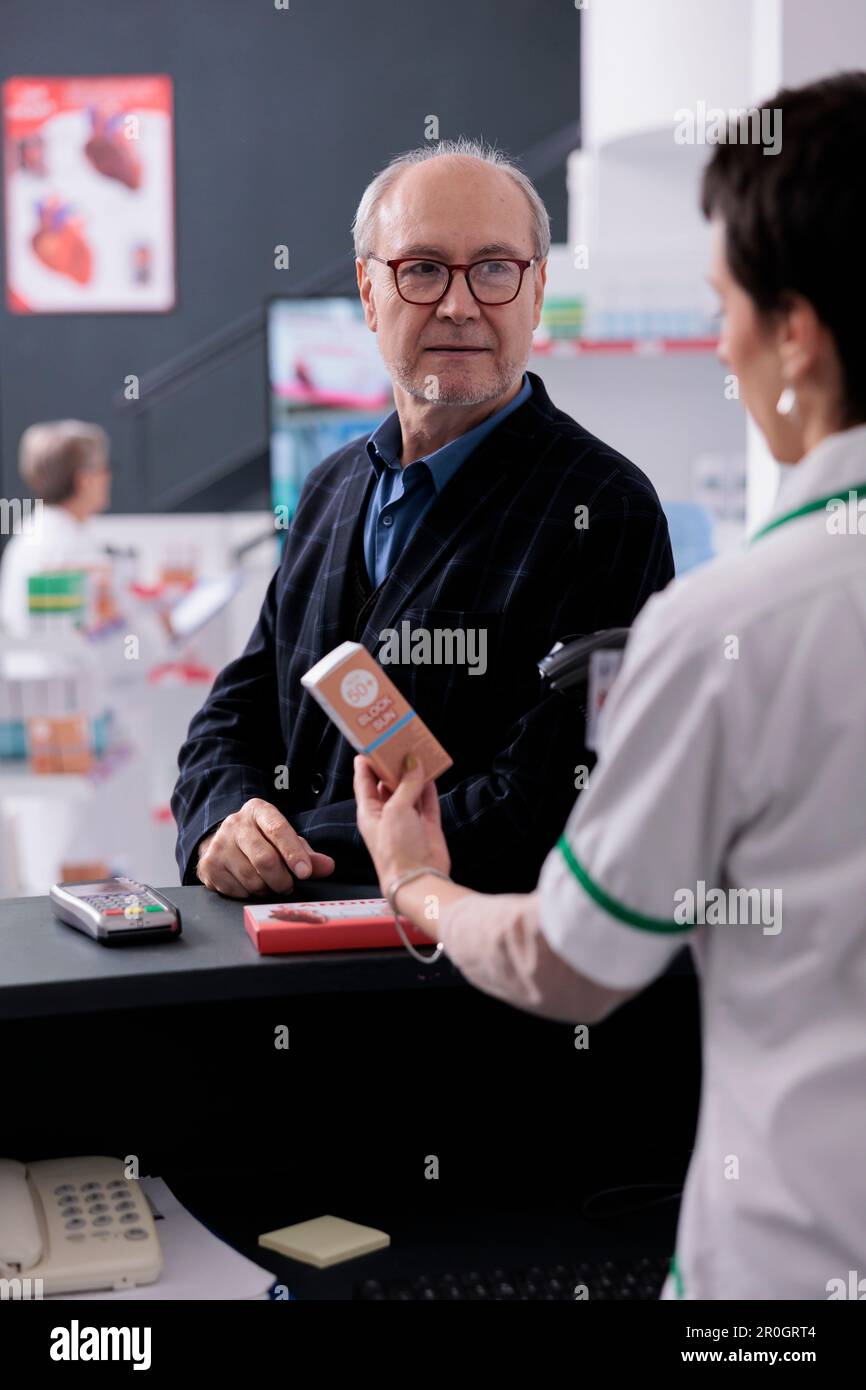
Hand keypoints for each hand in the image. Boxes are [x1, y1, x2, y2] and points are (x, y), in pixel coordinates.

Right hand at [196, 798, 334, 897]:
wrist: (223, 843)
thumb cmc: (262, 841)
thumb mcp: (286, 841)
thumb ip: (308, 854)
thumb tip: (328, 866)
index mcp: (258, 811)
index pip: (278, 830)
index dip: (294, 854)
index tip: (305, 873)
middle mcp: (235, 824)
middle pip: (265, 859)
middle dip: (282, 880)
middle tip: (287, 886)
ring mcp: (218, 844)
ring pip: (251, 879)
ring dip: (266, 889)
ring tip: (268, 884)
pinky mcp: (208, 865)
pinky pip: (236, 891)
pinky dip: (248, 895)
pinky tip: (249, 884)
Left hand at [353, 754, 449, 893]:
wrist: (418, 878)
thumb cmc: (396, 850)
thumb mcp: (396, 810)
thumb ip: (406, 784)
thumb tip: (413, 762)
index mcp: (369, 812)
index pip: (364, 782)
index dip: (366, 762)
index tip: (371, 743)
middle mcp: (387, 815)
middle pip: (388, 784)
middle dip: (393, 765)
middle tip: (400, 743)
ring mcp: (407, 821)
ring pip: (410, 790)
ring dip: (414, 774)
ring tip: (417, 752)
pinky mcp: (426, 826)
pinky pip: (427, 801)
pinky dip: (429, 787)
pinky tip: (431, 773)